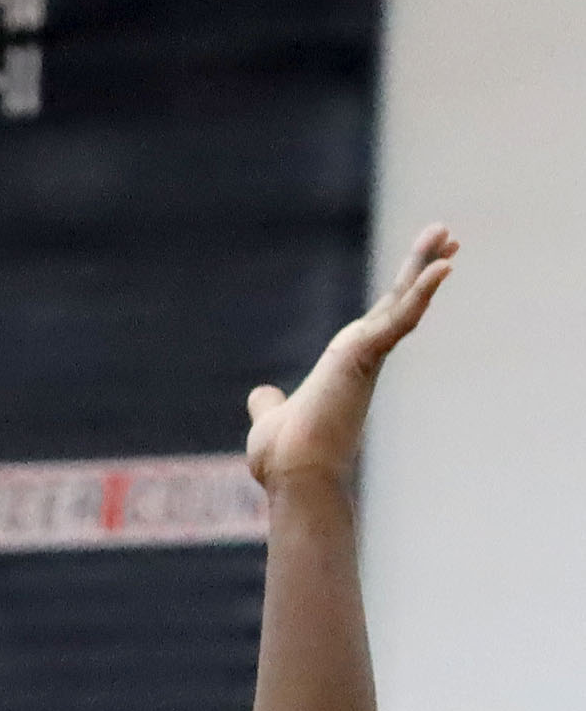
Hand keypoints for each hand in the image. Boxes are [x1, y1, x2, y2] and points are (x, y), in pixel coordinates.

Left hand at [246, 224, 453, 492]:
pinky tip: (440, 268)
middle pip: (398, 302)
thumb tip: (261, 396)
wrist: (292, 475)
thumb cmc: (285, 456)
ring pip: (403, 303)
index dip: (401, 293)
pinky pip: (399, 319)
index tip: (422, 268)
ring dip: (426, 268)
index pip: (379, 319)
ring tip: (449, 237)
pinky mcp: (364, 357)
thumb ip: (269, 403)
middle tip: (448, 235)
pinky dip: (420, 294)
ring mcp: (366, 356)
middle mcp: (362, 357)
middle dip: (422, 267)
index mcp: (346, 365)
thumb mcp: (272, 418)